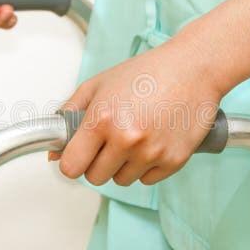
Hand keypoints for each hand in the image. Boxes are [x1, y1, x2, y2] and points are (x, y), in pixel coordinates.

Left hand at [51, 36, 225, 186]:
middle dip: (98, 162)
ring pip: (121, 180)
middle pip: (95, 177)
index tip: (78, 156)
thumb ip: (70, 114)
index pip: (71, 167)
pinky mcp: (174, 161)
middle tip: (110, 141)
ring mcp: (151, 152)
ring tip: (135, 137)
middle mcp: (126, 139)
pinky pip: (147, 180)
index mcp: (102, 119)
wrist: (194, 69)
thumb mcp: (99, 84)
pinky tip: (153, 141)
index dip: (72, 162)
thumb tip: (55, 149)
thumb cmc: (148, 72)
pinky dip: (147, 166)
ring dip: (123, 164)